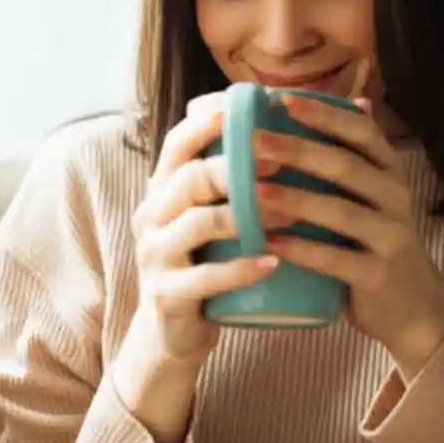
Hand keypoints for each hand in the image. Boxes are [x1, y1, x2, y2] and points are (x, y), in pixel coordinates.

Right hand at [112, 93, 289, 442]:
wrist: (173, 334)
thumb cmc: (208, 263)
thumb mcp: (213, 217)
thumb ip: (237, 180)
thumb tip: (292, 132)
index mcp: (163, 190)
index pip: (177, 142)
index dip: (209, 122)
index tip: (248, 109)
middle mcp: (151, 216)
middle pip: (189, 177)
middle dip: (235, 166)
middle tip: (282, 162)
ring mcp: (155, 256)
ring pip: (196, 224)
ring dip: (246, 216)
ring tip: (289, 215)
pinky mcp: (167, 295)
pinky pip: (205, 279)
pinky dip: (241, 270)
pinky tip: (273, 264)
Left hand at [253, 94, 443, 379]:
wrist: (414, 305)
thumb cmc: (377, 241)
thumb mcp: (373, 195)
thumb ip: (357, 155)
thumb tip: (352, 98)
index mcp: (390, 171)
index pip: (361, 131)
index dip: (324, 113)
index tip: (282, 99)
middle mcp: (396, 197)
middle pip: (346, 166)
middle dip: (298, 150)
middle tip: (255, 140)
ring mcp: (391, 236)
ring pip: (341, 211)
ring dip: (295, 199)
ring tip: (255, 190)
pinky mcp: (378, 274)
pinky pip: (337, 259)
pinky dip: (301, 250)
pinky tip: (270, 244)